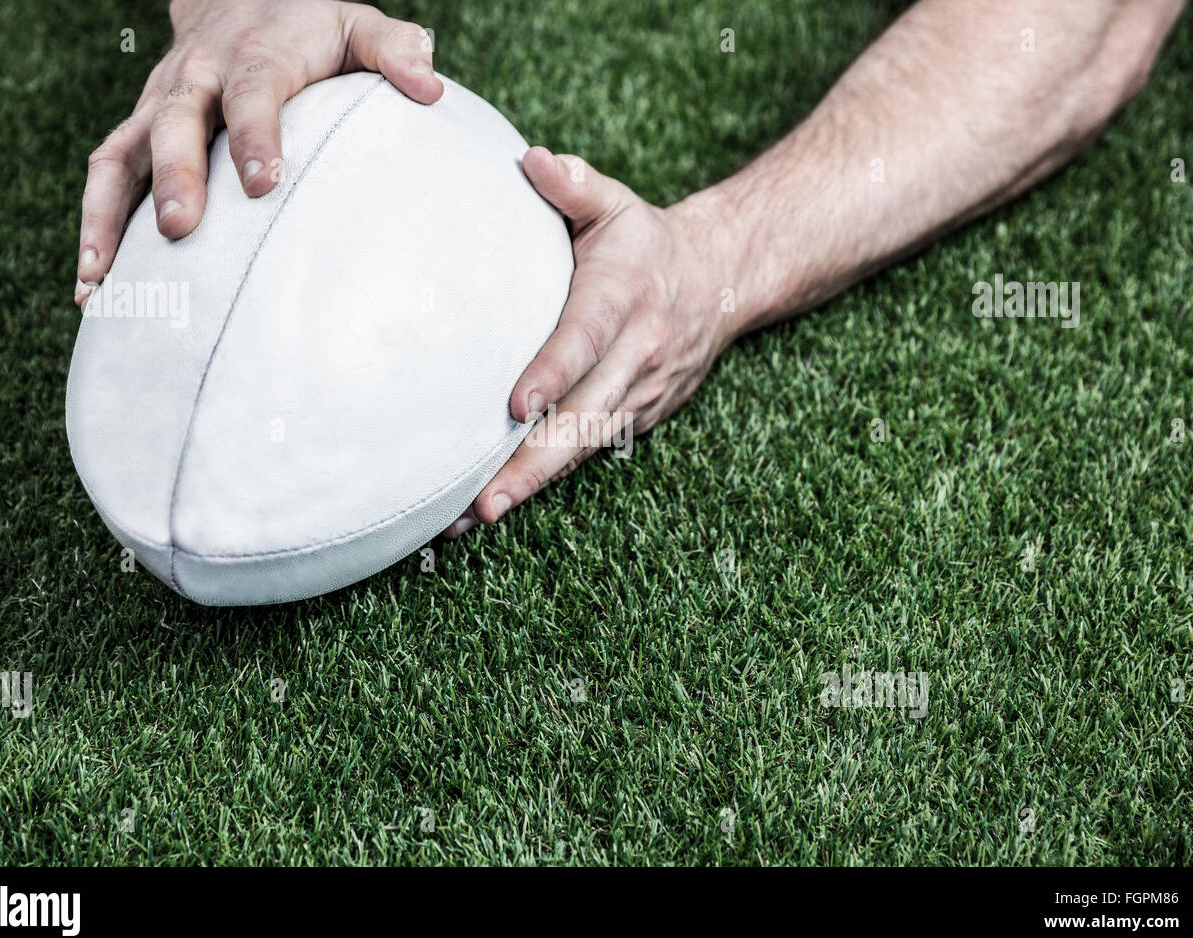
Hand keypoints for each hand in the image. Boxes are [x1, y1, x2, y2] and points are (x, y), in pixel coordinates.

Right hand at [75, 0, 441, 304]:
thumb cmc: (312, 30)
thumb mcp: (358, 26)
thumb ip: (395, 49)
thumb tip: (431, 89)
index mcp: (254, 58)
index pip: (252, 94)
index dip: (255, 136)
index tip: (265, 185)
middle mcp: (196, 79)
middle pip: (175, 123)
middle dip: (176, 177)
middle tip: (182, 231)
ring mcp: (158, 107)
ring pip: (121, 156)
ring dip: (107, 216)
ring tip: (102, 279)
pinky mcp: (138, 132)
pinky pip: (106, 177)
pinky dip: (94, 228)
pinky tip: (95, 287)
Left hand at [442, 147, 731, 537]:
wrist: (721, 282)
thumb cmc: (646, 243)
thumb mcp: (617, 203)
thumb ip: (574, 184)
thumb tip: (531, 162)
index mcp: (624, 298)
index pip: (586, 339)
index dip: (553, 373)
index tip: (515, 405)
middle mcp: (638, 354)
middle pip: (585, 418)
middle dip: (532, 465)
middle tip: (481, 505)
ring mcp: (641, 394)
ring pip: (584, 449)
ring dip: (530, 486)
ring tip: (470, 520)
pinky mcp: (639, 420)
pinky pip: (589, 454)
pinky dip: (546, 481)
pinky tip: (496, 504)